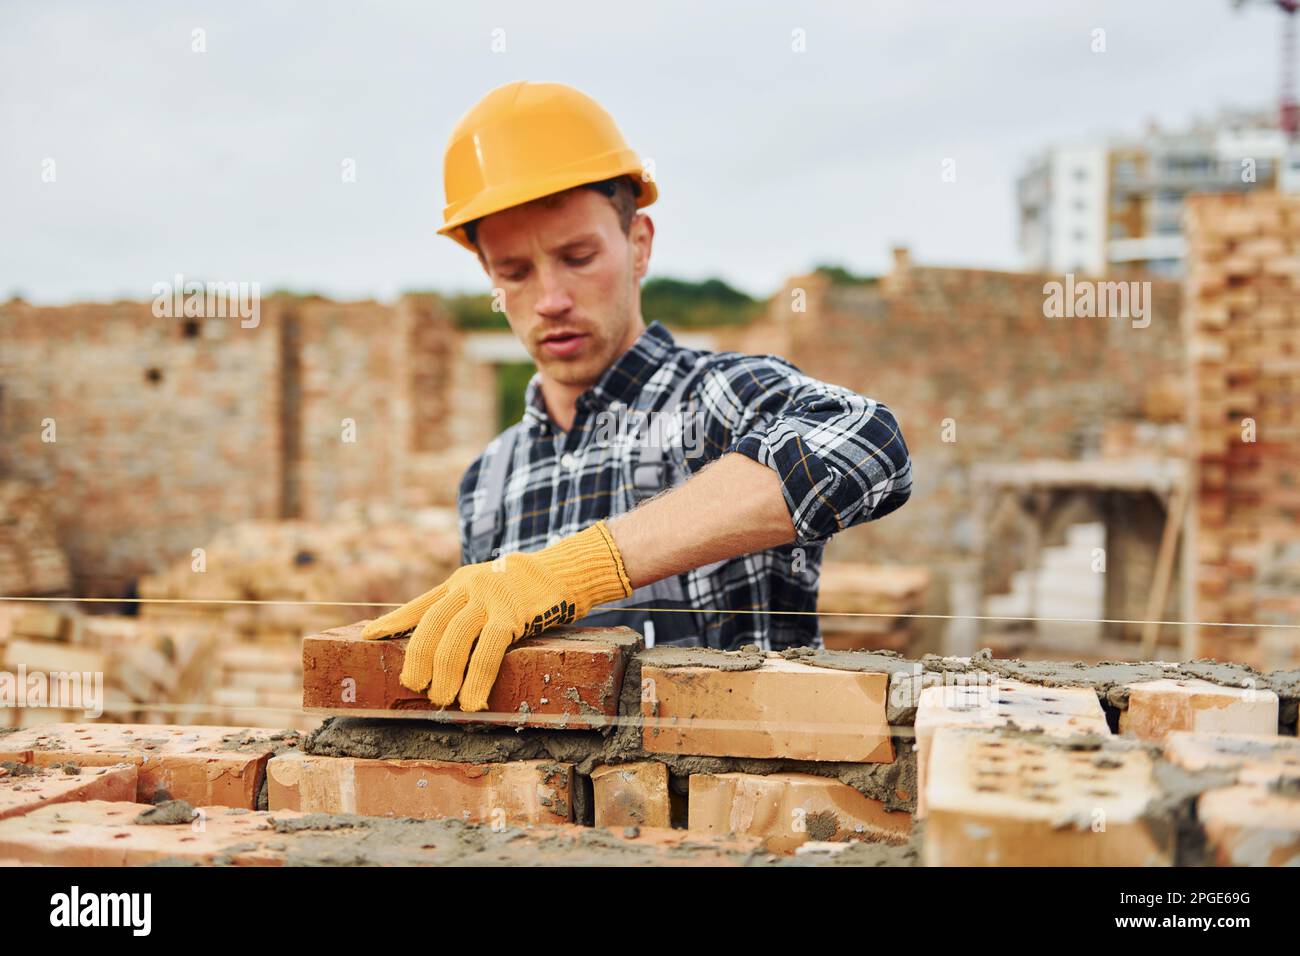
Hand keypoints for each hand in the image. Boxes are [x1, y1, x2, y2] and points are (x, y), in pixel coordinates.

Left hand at [361, 521, 631, 710]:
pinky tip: (473, 699)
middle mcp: (468, 587)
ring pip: (454, 641)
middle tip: (414, 687)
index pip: (420, 604)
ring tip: (442, 700)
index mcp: (460, 581)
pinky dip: (477, 679)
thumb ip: (466, 607)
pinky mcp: (513, 615)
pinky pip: (487, 651)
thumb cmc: (527, 588)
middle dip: (418, 660)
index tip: (369, 636)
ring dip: (445, 676)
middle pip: (431, 626)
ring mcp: (489, 599)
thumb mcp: (488, 587)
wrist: (565, 571)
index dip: (393, 622)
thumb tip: (443, 642)